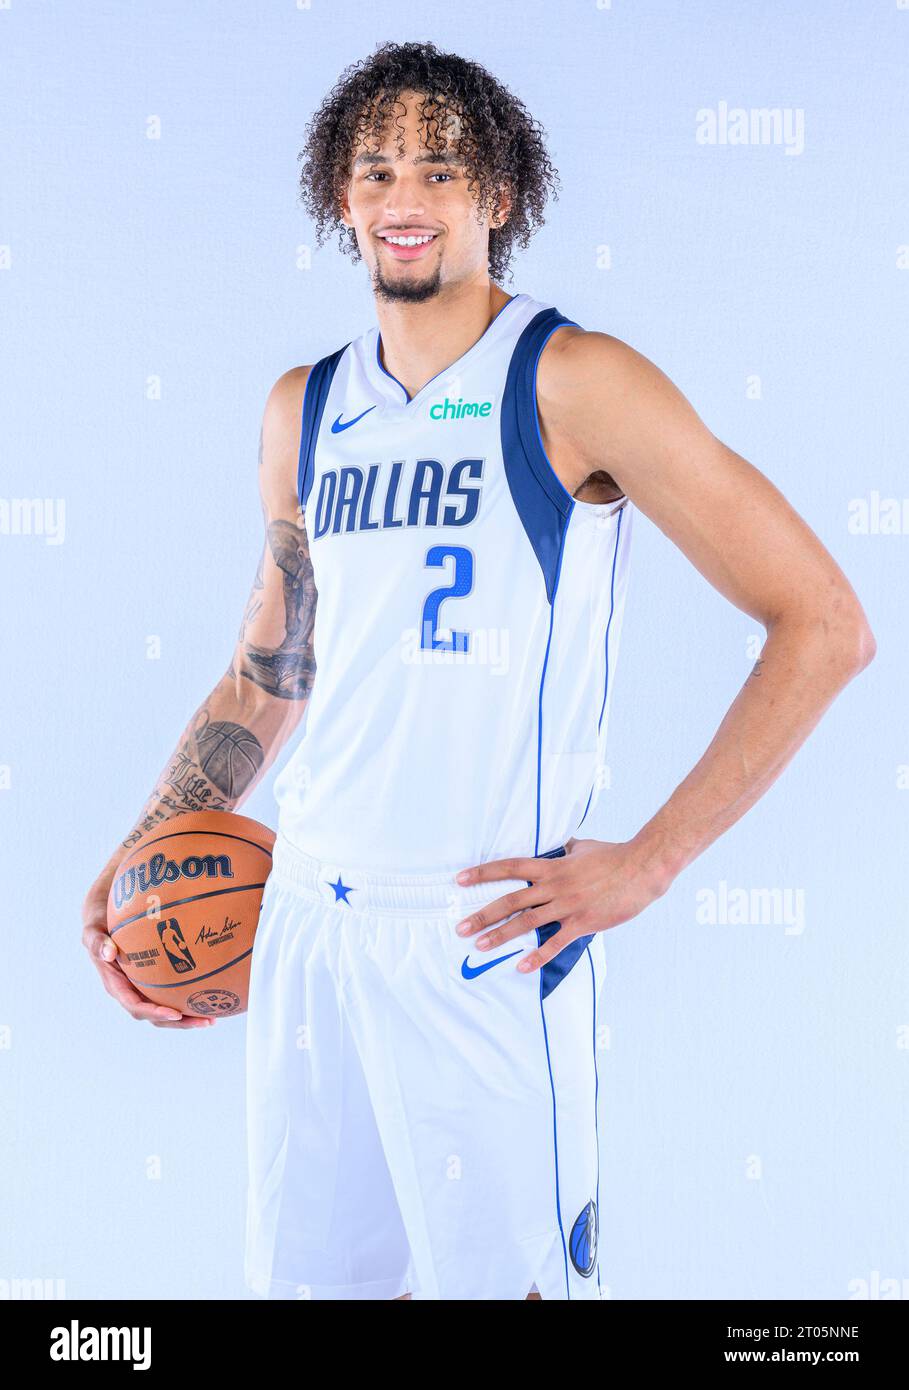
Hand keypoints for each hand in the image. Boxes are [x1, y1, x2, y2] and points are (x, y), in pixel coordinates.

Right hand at [81, 871, 215, 1028]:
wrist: (103, 919)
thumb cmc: (99, 926)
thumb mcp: (93, 932)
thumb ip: (98, 942)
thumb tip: (109, 952)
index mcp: (116, 986)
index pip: (136, 1006)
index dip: (154, 1012)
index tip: (175, 1013)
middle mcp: (131, 991)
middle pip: (156, 1015)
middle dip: (179, 1021)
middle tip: (205, 1021)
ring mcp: (142, 987)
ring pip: (166, 1008)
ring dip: (188, 1016)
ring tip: (212, 1018)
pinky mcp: (153, 980)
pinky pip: (171, 993)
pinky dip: (188, 997)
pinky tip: (209, 994)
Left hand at [453, 836, 670, 973]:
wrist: (642, 868)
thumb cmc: (614, 856)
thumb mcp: (584, 846)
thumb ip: (568, 849)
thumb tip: (562, 844)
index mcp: (552, 866)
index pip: (510, 867)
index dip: (483, 873)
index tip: (460, 879)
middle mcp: (554, 886)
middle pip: (511, 900)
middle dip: (483, 914)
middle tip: (460, 927)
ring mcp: (567, 905)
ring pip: (526, 922)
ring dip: (501, 935)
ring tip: (480, 946)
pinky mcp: (583, 923)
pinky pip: (556, 943)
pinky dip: (537, 956)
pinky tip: (521, 966)